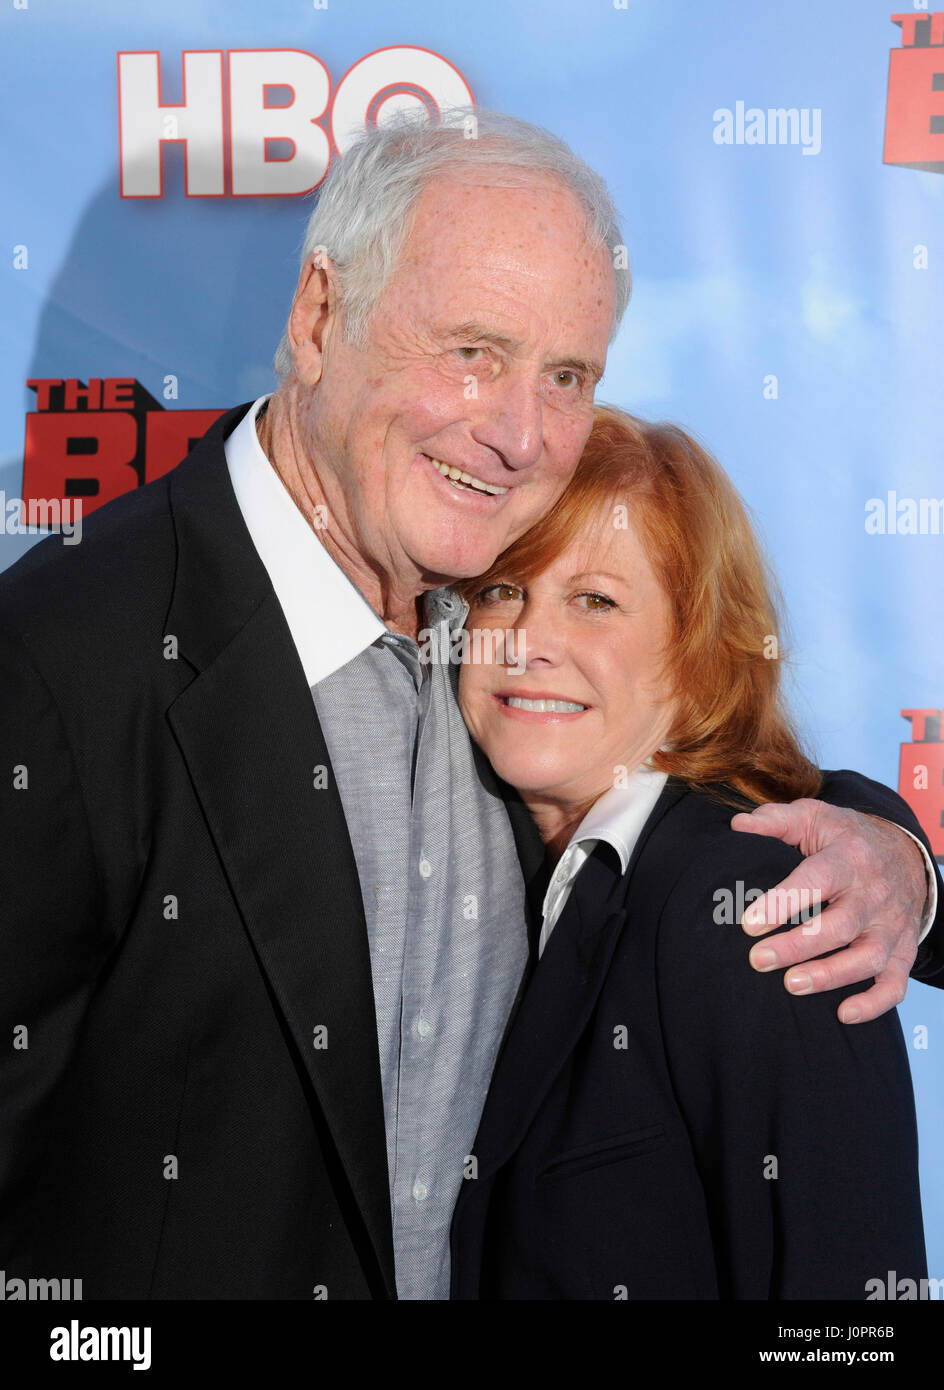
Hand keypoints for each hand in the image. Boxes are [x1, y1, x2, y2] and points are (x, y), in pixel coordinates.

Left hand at [731, 800, 927, 1023]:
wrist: (905, 853)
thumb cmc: (846, 838)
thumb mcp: (815, 816)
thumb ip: (776, 820)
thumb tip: (738, 825)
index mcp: (849, 857)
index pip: (816, 880)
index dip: (783, 903)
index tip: (748, 924)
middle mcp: (874, 893)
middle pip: (840, 925)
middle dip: (797, 946)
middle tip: (757, 960)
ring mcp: (891, 925)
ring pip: (868, 957)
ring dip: (830, 975)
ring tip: (791, 986)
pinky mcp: (902, 950)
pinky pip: (895, 982)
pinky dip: (874, 1003)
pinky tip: (844, 1014)